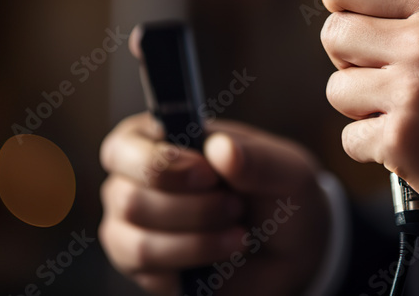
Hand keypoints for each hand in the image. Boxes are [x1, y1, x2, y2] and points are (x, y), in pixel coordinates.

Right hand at [99, 113, 329, 295]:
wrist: (294, 251)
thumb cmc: (282, 195)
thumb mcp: (287, 171)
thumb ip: (258, 159)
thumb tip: (221, 150)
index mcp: (162, 141)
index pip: (123, 147)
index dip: (159, 163)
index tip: (208, 174)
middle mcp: (135, 184)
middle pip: (127, 199)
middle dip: (191, 208)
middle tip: (236, 206)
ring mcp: (134, 231)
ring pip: (135, 244)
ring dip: (196, 242)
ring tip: (240, 235)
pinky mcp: (147, 272)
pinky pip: (150, 276)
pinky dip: (196, 266)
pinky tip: (226, 255)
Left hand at [320, 0, 418, 256]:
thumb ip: (416, 16)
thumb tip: (350, 9)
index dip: (341, 4)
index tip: (351, 19)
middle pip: (334, 34)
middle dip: (350, 60)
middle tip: (383, 76)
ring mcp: (410, 93)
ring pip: (337, 88)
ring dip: (361, 107)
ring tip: (403, 112)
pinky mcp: (399, 140)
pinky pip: (349, 137)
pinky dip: (373, 147)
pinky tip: (409, 143)